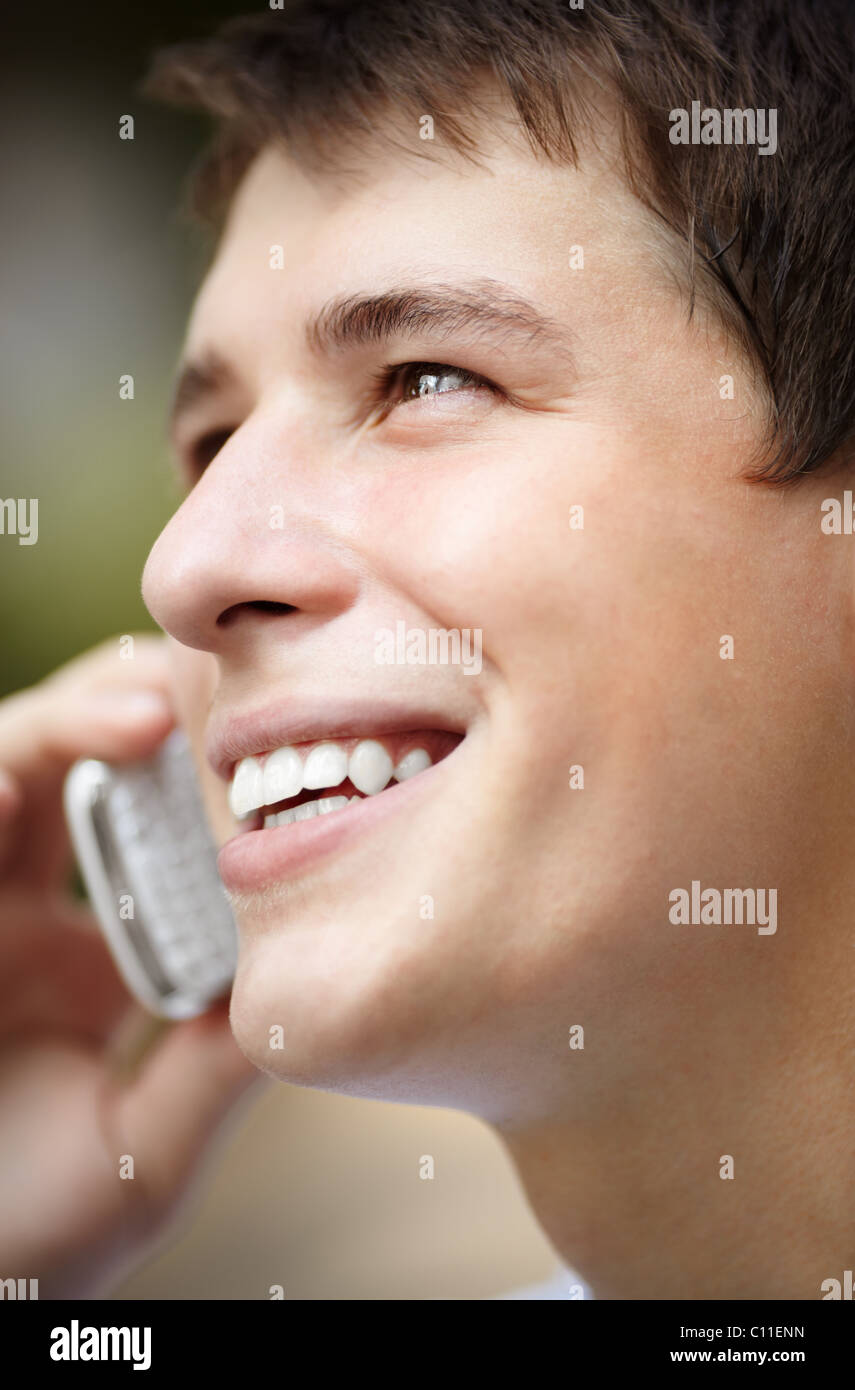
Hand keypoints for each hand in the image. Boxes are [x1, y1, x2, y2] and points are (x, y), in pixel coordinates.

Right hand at [0, 637, 260, 1297]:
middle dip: (133, 707)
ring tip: (141, 718)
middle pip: (75, 760)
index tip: (263, 734)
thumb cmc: (30, 1233)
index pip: (137, 820)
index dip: (190, 766)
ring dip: (67, 729)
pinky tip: (7, 788)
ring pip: (6, 762)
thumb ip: (216, 1066)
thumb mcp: (147, 1142)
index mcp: (81, 944)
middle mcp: (20, 906)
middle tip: (202, 686)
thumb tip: (309, 982)